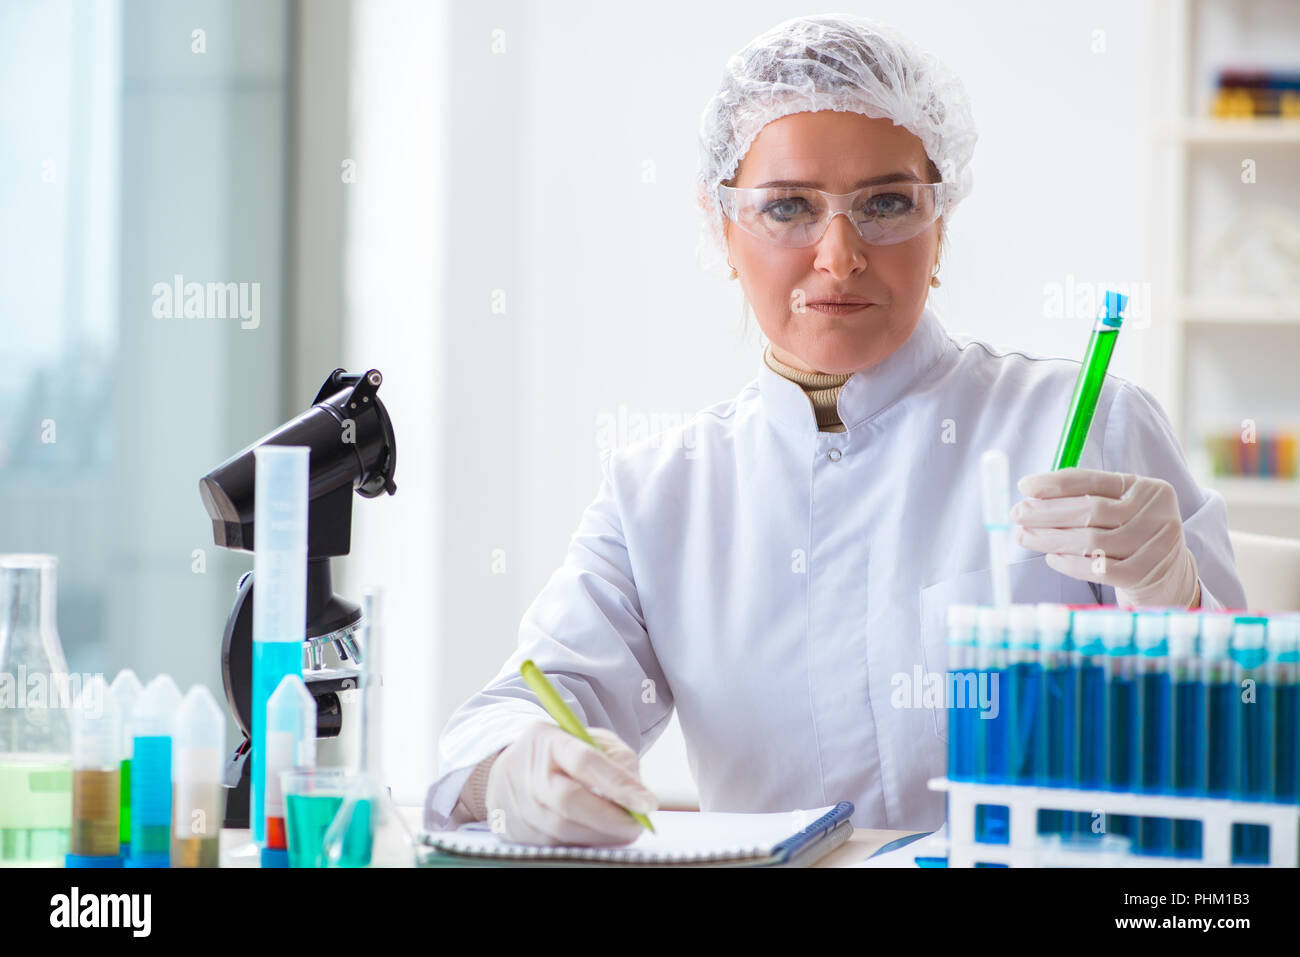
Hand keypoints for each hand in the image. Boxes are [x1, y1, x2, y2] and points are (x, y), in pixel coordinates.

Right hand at [485, 720, 658, 845]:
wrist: (511, 768)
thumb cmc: (561, 754)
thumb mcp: (590, 740)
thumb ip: (617, 760)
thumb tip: (638, 796)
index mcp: (549, 740)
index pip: (585, 762)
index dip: (618, 784)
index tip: (649, 803)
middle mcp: (528, 772)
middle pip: (570, 801)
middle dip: (611, 819)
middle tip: (638, 826)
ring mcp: (518, 804)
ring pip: (563, 830)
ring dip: (601, 836)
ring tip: (622, 831)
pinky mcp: (515, 832)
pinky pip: (554, 845)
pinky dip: (583, 844)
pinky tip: (599, 837)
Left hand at [1011, 467, 1200, 608]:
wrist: (1170, 578)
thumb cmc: (1132, 537)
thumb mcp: (1121, 509)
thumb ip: (1087, 497)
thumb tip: (1033, 495)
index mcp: (1147, 488)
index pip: (1094, 480)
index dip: (1056, 483)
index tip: (1025, 486)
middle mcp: (1156, 513)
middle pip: (1090, 510)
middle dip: (1047, 512)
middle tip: (1016, 514)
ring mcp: (1155, 545)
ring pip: (1090, 540)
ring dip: (1050, 539)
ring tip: (1024, 536)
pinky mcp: (1145, 574)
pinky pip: (1097, 569)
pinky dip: (1069, 563)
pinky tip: (1051, 558)